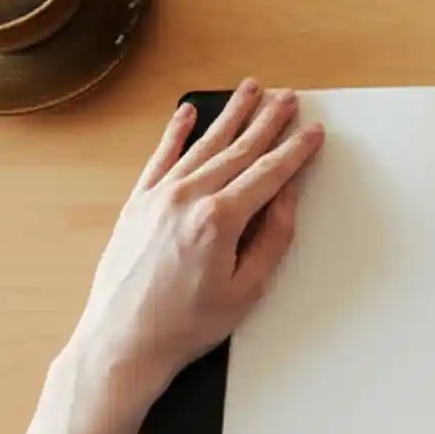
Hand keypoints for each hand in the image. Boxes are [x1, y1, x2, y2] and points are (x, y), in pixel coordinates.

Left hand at [68, 79, 325, 385]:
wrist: (122, 343)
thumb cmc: (184, 325)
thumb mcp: (246, 290)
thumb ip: (271, 239)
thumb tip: (285, 199)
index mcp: (220, 219)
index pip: (268, 173)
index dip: (295, 150)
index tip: (312, 132)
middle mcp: (188, 198)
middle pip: (239, 149)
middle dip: (268, 121)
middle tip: (288, 98)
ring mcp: (158, 197)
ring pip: (203, 144)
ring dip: (230, 115)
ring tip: (250, 90)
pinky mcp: (136, 204)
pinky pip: (160, 157)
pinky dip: (175, 133)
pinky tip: (187, 114)